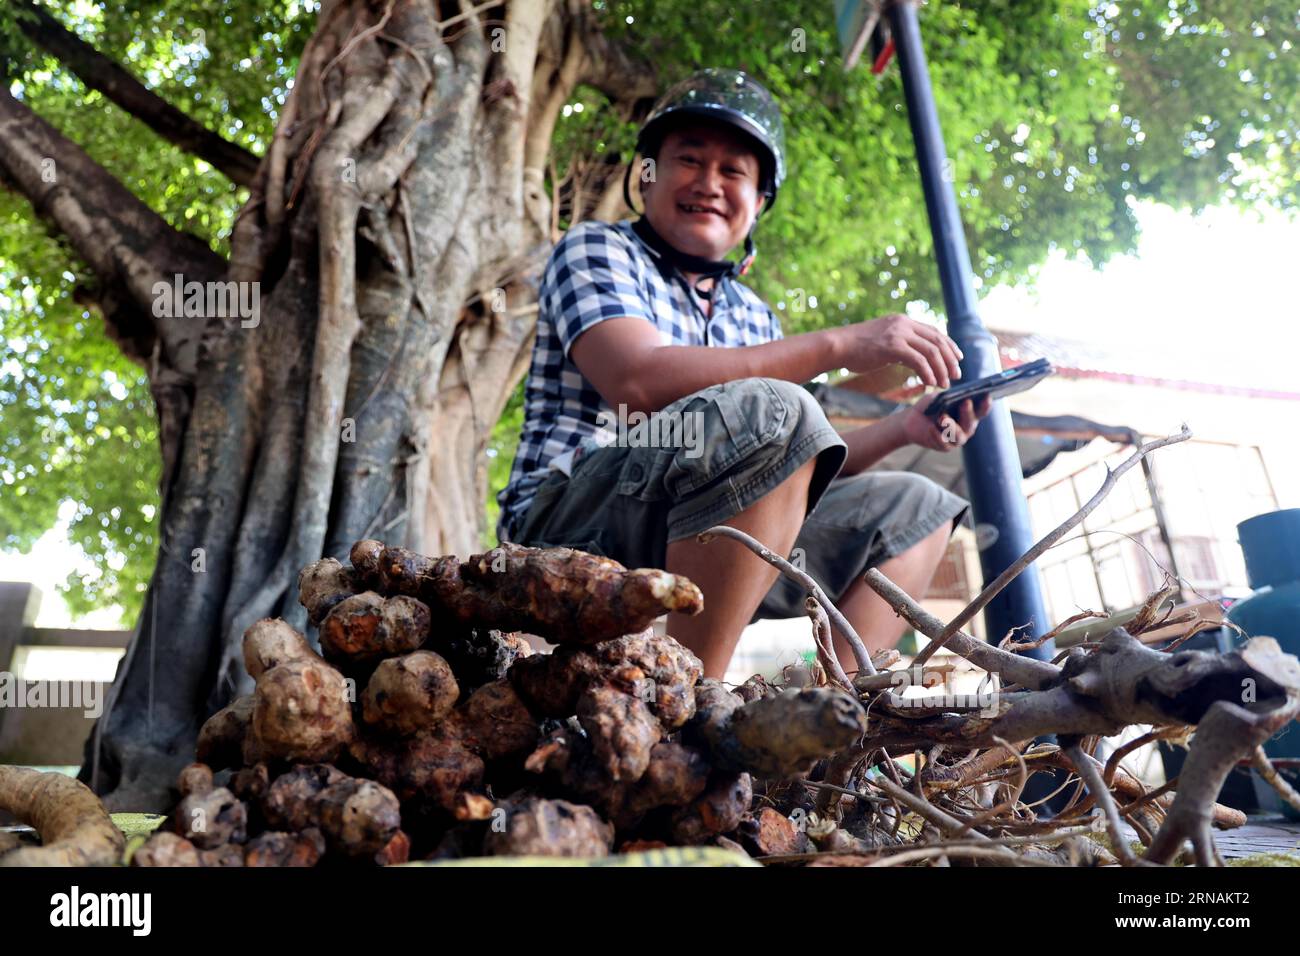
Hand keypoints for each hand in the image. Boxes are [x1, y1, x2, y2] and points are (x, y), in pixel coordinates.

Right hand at [835, 313, 963, 387]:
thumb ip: (899, 344)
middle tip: (956, 375)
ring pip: (931, 351)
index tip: (957, 359)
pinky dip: (928, 373)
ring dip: (941, 369)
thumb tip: (912, 356)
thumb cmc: (856, 348)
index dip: (949, 345)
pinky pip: (918, 361)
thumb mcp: (882, 340)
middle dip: (950, 359)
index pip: (934, 331)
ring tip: (945, 383)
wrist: (838, 345)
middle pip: (937, 340)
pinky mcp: (892, 346)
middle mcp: (903, 324)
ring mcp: (898, 334)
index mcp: (903, 321)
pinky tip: (930, 383)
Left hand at [898, 394, 992, 450]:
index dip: (986, 404)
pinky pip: (943, 443)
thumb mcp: (938, 397)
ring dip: (952, 426)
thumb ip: (948, 396)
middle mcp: (967, 428)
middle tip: (966, 402)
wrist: (913, 419)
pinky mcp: (944, 447)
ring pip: (959, 436)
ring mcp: (956, 439)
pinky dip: (937, 435)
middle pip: (971, 423)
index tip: (987, 395)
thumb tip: (956, 395)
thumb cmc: (930, 406)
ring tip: (943, 417)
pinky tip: (932, 427)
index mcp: (970, 414)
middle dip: (968, 412)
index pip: (981, 410)